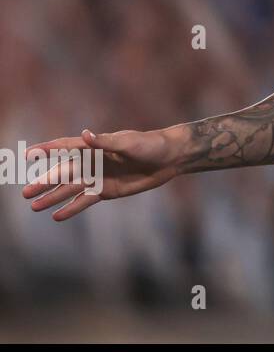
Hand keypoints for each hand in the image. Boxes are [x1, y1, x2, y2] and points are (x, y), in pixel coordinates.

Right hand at [22, 128, 180, 220]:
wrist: (169, 158)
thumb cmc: (149, 144)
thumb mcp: (128, 143)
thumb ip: (105, 142)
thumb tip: (84, 135)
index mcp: (95, 146)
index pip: (65, 147)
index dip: (47, 150)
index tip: (28, 155)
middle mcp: (92, 162)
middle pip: (63, 172)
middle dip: (45, 182)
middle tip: (26, 193)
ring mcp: (98, 177)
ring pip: (70, 189)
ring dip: (53, 197)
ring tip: (34, 206)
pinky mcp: (107, 191)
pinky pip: (85, 200)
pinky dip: (71, 208)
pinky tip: (57, 216)